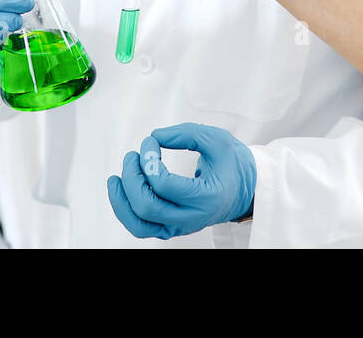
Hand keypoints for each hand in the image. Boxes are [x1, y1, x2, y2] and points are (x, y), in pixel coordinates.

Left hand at [106, 122, 256, 239]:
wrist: (246, 190)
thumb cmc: (232, 164)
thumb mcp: (217, 140)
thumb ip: (186, 134)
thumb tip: (155, 136)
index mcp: (207, 198)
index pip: (164, 185)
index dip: (149, 160)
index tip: (150, 142)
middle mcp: (193, 218)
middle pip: (147, 207)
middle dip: (132, 178)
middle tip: (133, 155)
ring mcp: (180, 227)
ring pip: (139, 225)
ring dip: (121, 200)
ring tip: (116, 177)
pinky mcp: (171, 228)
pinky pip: (141, 227)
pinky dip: (126, 210)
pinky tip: (123, 189)